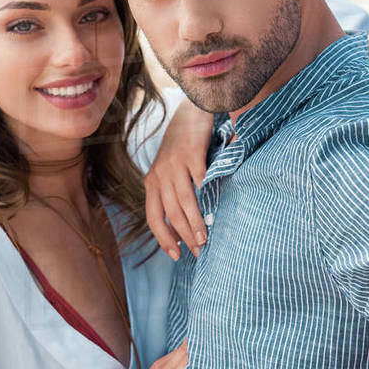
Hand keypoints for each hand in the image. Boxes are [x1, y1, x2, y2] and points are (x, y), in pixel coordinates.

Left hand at [144, 100, 213, 259]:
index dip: (163, 239)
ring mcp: (175, 164)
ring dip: (195, 223)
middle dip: (184, 236)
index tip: (176, 255)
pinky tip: (216, 209)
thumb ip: (174, 195)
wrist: (191, 113)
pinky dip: (208, 197)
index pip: (153, 218)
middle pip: (171, 213)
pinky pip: (200, 181)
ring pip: (185, 201)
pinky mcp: (191, 154)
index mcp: (152, 182)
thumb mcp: (171, 172)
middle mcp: (160, 174)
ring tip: (205, 238)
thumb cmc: (184, 148)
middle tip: (198, 251)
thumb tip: (185, 229)